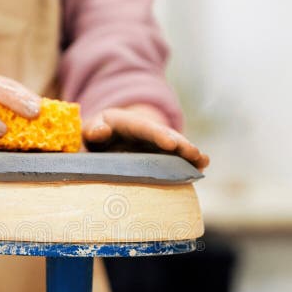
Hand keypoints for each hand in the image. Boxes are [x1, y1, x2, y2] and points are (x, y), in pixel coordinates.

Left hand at [82, 104, 209, 170]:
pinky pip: (176, 158)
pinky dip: (188, 162)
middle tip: (194, 154)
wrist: (104, 136)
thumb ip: (92, 130)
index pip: (144, 128)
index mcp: (127, 123)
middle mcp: (146, 131)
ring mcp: (155, 143)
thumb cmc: (95, 135)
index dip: (157, 135)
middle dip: (180, 145)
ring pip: (175, 147)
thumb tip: (101, 131)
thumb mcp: (89, 129)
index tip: (170, 143)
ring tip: (203, 162)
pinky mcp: (160, 155)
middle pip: (165, 136)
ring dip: (189, 154)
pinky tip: (201, 169)